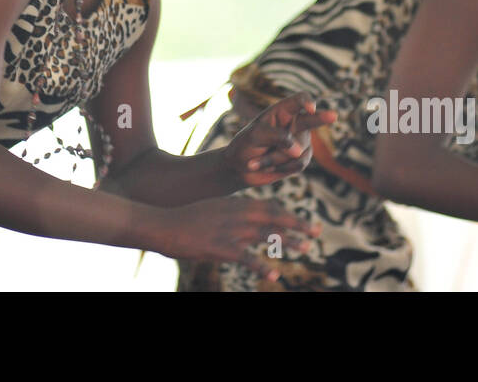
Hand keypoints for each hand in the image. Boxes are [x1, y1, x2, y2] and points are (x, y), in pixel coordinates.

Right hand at [150, 196, 320, 282]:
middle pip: (273, 215)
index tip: (303, 220)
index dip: (288, 212)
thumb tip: (246, 220)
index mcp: (233, 203)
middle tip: (316, 231)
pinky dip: (262, 265)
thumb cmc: (183, 220)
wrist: (161, 225)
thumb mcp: (210, 210)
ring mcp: (228, 229)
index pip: (268, 205)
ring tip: (306, 248)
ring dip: (288, 240)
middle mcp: (235, 213)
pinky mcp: (219, 247)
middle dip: (296, 222)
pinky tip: (275, 274)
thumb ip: (230, 214)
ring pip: (266, 233)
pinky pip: (246, 257)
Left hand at [223, 91, 335, 186]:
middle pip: (311, 120)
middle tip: (334, 115)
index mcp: (281, 111)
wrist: (241, 168)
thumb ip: (276, 137)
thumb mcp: (255, 136)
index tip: (310, 108)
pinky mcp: (300, 159)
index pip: (298, 101)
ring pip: (297, 151)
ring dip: (275, 158)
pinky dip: (281, 168)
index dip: (306, 102)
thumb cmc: (246, 145)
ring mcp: (300, 142)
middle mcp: (294, 124)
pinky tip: (268, 168)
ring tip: (258, 160)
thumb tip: (298, 151)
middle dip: (322, 118)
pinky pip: (298, 164)